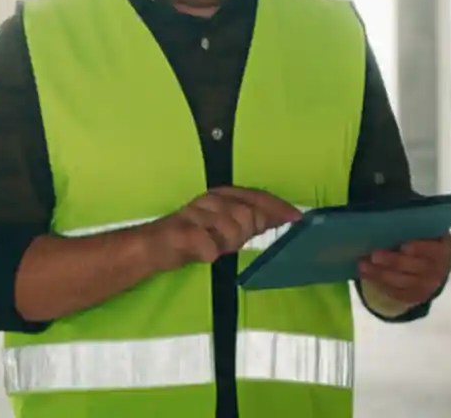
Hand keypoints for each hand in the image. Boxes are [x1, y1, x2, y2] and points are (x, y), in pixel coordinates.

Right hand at [145, 187, 301, 271]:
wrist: (154, 248)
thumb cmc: (194, 237)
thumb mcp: (226, 227)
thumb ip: (251, 221)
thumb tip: (284, 216)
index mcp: (221, 195)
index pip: (256, 196)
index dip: (278, 207)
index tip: (297, 217)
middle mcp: (209, 199)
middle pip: (246, 214)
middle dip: (244, 232)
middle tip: (229, 242)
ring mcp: (194, 214)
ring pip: (229, 227)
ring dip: (226, 243)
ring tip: (214, 247)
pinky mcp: (180, 232)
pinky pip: (207, 244)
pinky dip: (209, 252)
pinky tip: (206, 254)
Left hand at [358, 233, 450, 306]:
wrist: (431, 265)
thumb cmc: (422, 239)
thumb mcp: (423, 230)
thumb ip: (411, 226)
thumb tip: (385, 217)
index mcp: (443, 246)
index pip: (434, 249)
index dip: (420, 248)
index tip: (403, 246)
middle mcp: (440, 268)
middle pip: (417, 267)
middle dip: (394, 261)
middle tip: (374, 255)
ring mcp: (429, 285)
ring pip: (404, 282)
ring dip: (381, 274)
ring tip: (363, 265)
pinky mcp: (417, 297)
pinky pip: (398, 293)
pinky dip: (381, 284)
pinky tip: (367, 275)